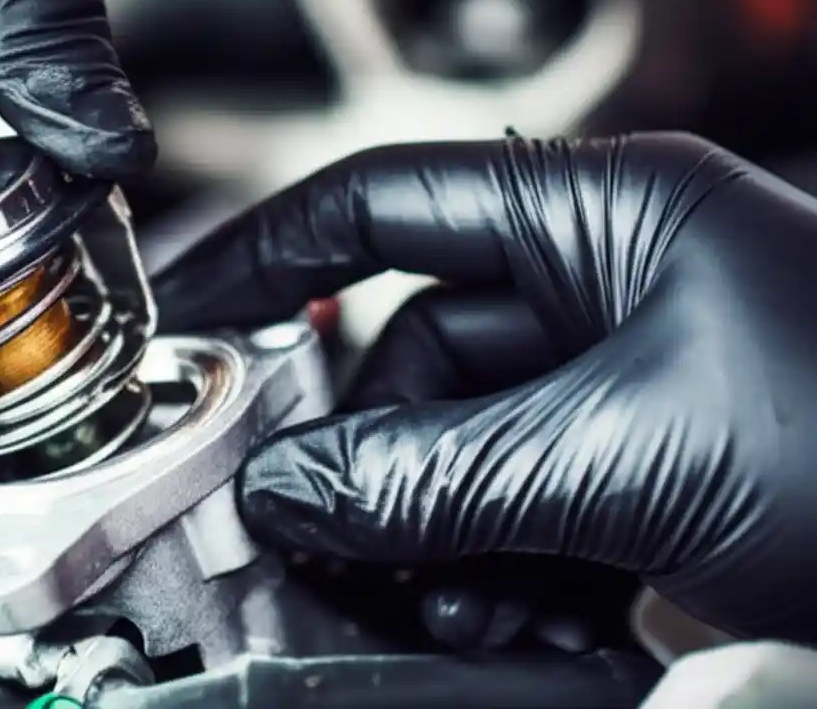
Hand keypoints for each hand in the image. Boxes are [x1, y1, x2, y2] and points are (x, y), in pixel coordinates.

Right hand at [153, 132, 816, 643]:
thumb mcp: (621, 459)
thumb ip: (429, 476)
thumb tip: (286, 489)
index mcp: (601, 217)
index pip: (383, 206)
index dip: (269, 260)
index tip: (190, 324)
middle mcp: (603, 283)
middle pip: (410, 356)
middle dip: (364, 459)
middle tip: (316, 536)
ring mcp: (621, 381)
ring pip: (456, 450)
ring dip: (432, 537)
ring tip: (456, 610)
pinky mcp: (640, 468)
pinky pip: (515, 507)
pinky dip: (496, 571)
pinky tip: (521, 624)